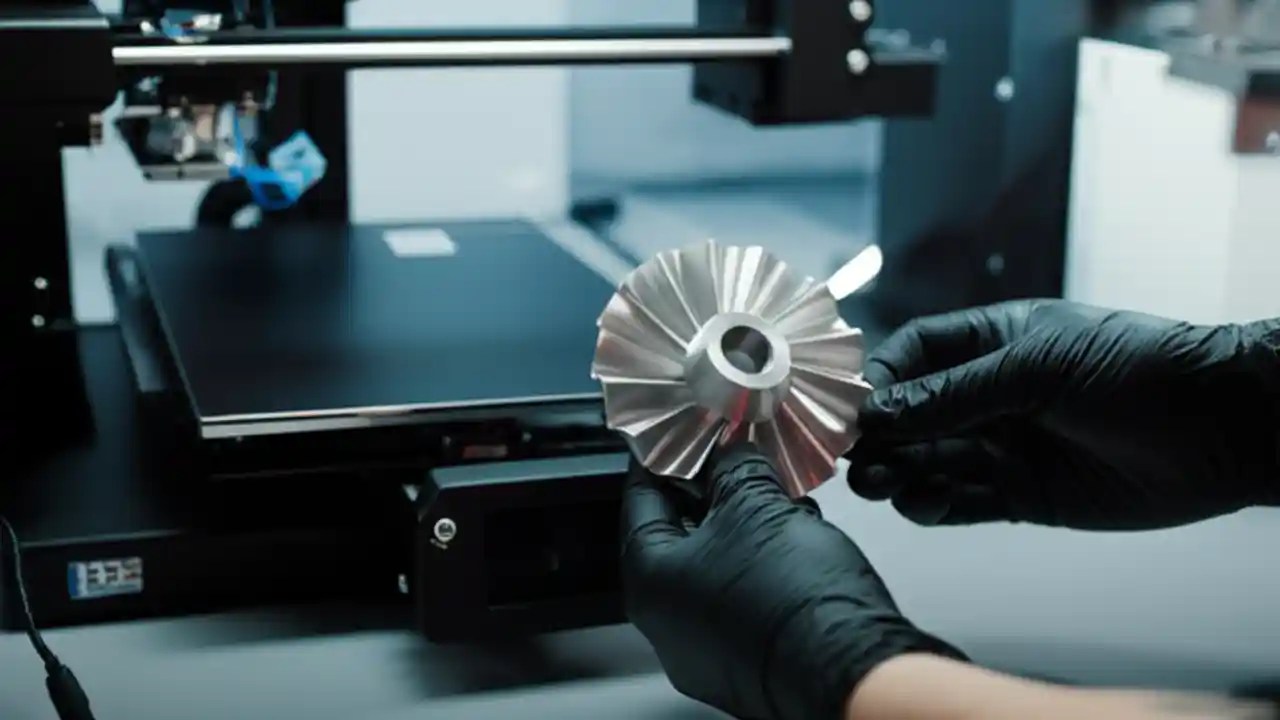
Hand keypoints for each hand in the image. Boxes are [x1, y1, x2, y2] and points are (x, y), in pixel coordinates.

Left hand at [621, 445, 963, 719]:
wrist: (851, 668)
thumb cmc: (795, 596)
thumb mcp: (758, 504)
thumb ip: (735, 468)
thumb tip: (730, 453)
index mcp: (649, 581)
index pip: (640, 500)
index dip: (664, 459)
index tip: (681, 435)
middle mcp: (665, 623)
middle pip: (678, 536)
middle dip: (713, 491)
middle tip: (737, 458)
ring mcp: (704, 648)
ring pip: (715, 566)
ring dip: (744, 526)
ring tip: (779, 495)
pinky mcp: (744, 662)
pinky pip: (740, 596)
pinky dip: (760, 563)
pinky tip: (794, 537)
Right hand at [848, 299, 1279, 529]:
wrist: (1222, 430)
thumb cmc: (1139, 369)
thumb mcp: (1037, 367)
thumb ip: (953, 394)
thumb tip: (878, 411)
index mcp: (993, 342)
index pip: (914, 355)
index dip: (878, 378)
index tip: (851, 406)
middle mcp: (990, 395)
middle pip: (911, 414)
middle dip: (877, 435)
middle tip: (850, 457)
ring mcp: (1005, 446)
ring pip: (929, 461)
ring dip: (898, 472)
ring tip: (879, 485)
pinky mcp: (1023, 496)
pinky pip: (962, 502)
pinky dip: (934, 506)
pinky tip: (922, 504)